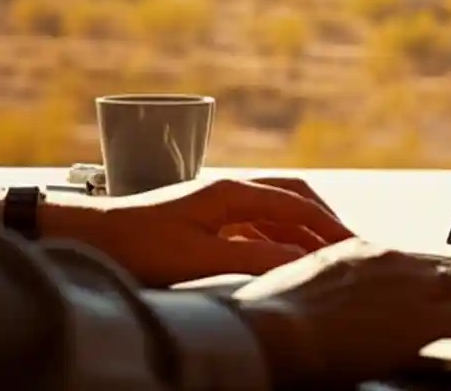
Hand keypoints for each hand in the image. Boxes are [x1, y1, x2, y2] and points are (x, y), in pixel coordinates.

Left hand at [42, 177, 352, 285]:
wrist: (92, 236)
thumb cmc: (139, 244)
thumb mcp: (199, 257)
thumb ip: (253, 257)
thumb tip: (300, 260)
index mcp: (232, 192)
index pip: (297, 206)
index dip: (330, 227)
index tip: (357, 247)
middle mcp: (230, 191)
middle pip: (293, 198)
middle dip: (325, 221)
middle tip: (353, 246)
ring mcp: (218, 204)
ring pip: (277, 213)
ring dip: (304, 231)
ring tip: (329, 256)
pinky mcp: (207, 221)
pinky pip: (258, 227)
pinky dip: (282, 240)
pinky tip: (288, 260)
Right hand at [233, 239, 450, 387]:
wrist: (268, 333)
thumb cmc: (268, 323)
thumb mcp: (296, 296)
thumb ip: (324, 297)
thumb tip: (324, 312)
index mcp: (360, 253)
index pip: (417, 265)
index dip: (442, 281)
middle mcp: (391, 261)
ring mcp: (410, 286)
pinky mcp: (422, 318)